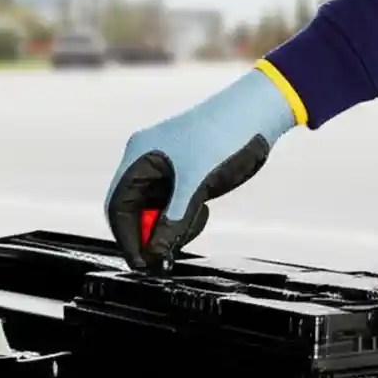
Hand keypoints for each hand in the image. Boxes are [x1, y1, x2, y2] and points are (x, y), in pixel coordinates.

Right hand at [105, 66, 299, 268]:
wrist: (259, 112)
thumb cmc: (225, 138)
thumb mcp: (198, 185)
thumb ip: (173, 222)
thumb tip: (154, 257)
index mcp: (140, 156)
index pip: (118, 207)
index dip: (127, 239)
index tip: (141, 265)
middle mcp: (146, 161)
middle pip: (133, 212)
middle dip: (149, 236)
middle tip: (166, 258)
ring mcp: (165, 168)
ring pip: (155, 212)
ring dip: (170, 227)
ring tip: (199, 218)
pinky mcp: (184, 175)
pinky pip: (173, 206)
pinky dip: (183, 217)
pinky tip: (203, 209)